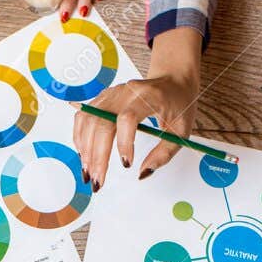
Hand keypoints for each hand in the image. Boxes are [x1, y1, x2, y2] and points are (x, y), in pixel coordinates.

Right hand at [72, 26, 200, 188]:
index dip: (124, 142)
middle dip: (97, 156)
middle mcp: (125, 92)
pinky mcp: (102, 98)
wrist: (172, 80)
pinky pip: (84, 117)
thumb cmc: (178, 104)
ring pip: (88, 120)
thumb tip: (143, 173)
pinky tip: (83, 155)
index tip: (126, 164)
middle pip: (102, 122)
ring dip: (85, 150)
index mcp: (148, 97)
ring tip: (88, 173)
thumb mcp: (181, 131)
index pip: (128, 118)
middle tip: (98, 180)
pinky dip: (80, 137)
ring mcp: (111, 94)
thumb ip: (164, 154)